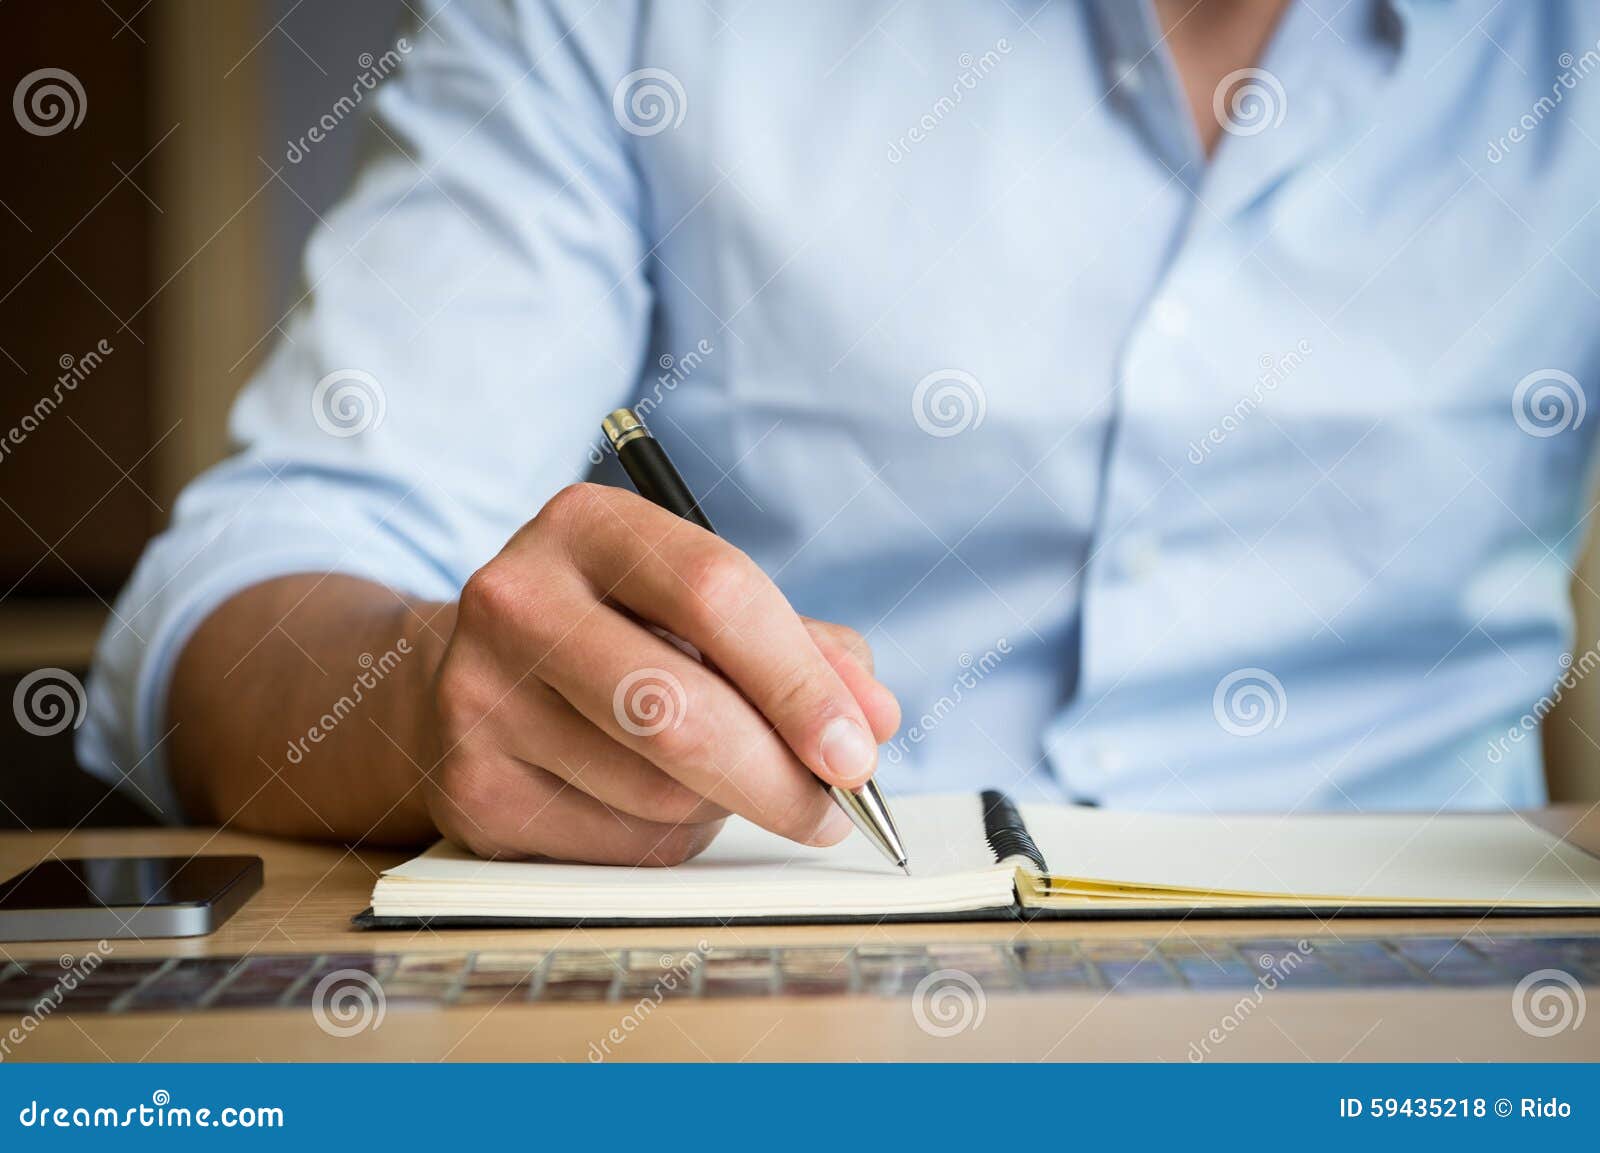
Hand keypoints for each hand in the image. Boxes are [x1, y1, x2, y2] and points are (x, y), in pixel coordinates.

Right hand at [423, 483, 900, 864]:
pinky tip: (652, 802)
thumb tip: (872, 719)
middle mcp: (516, 600)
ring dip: (724, 806)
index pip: (715, 594)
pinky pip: (619, 845)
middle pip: (677, 709)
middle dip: (779, 776)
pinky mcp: (473, 790)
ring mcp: (480, 699)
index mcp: (588, 525)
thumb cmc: (621, 633)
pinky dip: (670, 840)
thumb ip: (802, 647)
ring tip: (718, 776)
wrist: (471, 675)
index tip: (858, 750)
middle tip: (834, 810)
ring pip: (657, 792)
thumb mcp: (703, 605)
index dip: (800, 682)